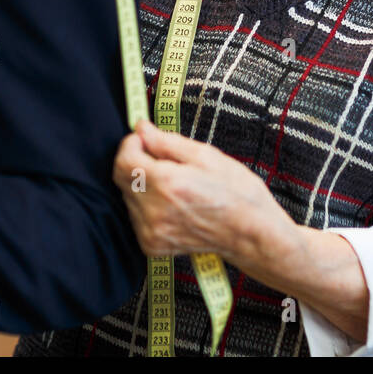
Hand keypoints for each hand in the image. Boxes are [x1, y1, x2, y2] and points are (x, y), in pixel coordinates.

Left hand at [112, 119, 286, 264]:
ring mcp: (152, 231)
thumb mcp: (206, 155)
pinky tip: (170, 202)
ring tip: (172, 184)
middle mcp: (155, 210)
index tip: (144, 139)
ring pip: (128, 196)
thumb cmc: (236, 193)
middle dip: (135, 161)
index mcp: (167, 184)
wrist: (251, 233)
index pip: (123, 160)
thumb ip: (167, 142)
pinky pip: (136, 216)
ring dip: (141, 184)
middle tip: (160, 158)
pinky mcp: (152, 244)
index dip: (132, 144)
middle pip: (121, 178)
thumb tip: (142, 128)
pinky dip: (147, 205)